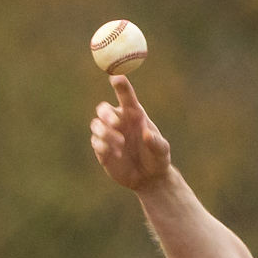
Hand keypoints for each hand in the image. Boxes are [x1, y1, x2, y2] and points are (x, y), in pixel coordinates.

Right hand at [90, 75, 170, 190]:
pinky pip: (96, 142)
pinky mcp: (102, 149)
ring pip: (96, 125)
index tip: (116, 78)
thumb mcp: (162, 151)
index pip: (125, 95)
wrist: (149, 179)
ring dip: (106, 133)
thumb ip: (156, 142)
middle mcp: (118, 121)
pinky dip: (103, 146)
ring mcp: (108, 134)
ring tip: (121, 144)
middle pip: (103, 109)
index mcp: (133, 114)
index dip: (120, 85)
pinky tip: (116, 154)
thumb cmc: (157, 159)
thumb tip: (147, 134)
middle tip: (116, 123)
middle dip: (106, 114)